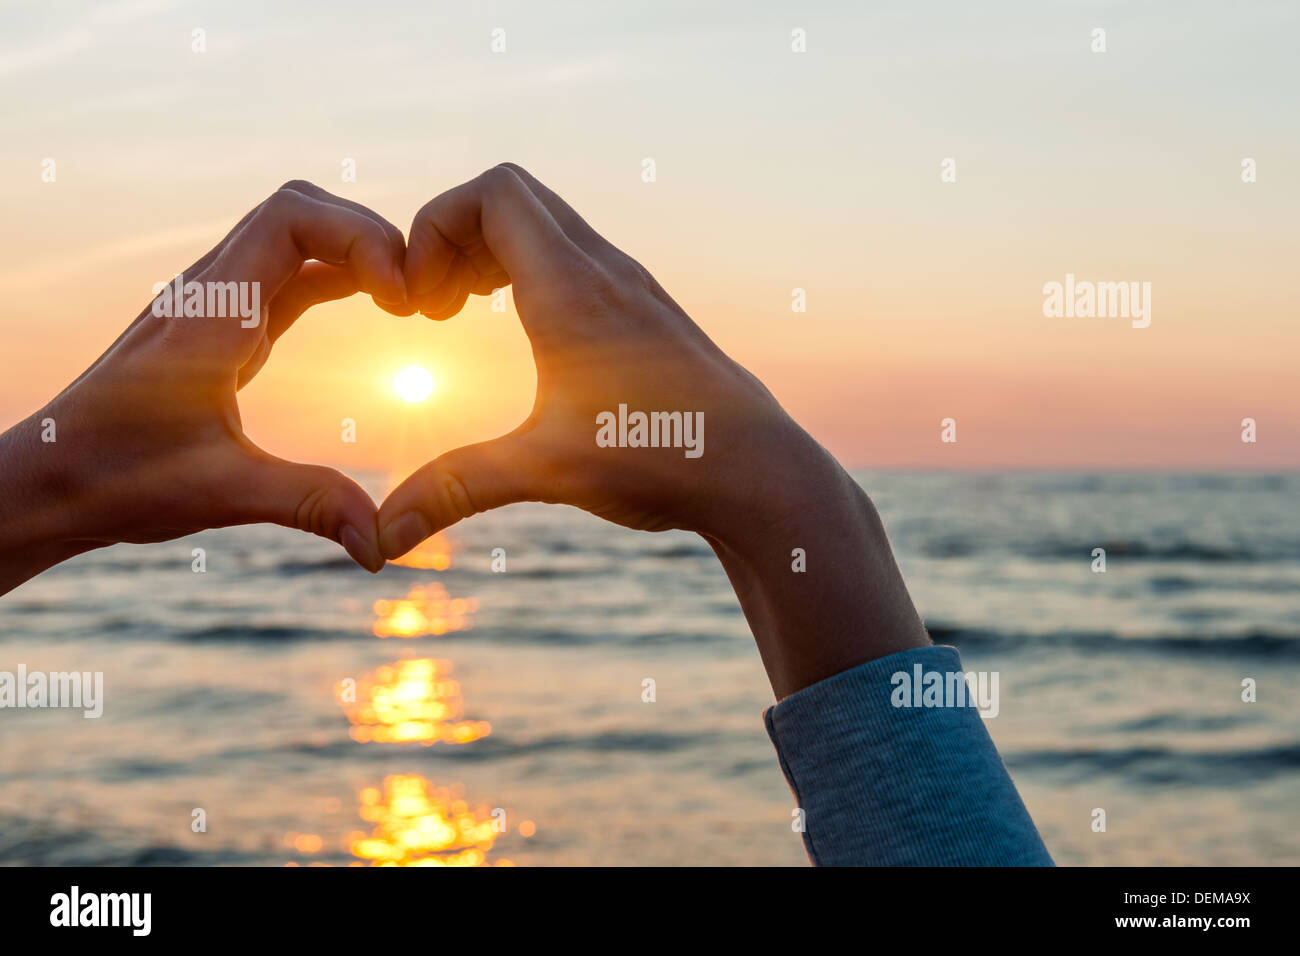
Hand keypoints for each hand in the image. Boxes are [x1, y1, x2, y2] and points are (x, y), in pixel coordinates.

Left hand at [0, 181, 408, 592]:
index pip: (291, 219)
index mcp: (209, 315)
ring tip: (406, 298)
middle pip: (298, 210)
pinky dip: (334, 274)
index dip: (360, 237)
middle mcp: (207, 293)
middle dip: (367, 235)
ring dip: (352, 250)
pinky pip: (286, 274)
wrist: (50, 480)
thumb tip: (383, 544)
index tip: (402, 295)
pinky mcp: (219, 327)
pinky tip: (371, 303)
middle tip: (416, 293)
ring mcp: (212, 304)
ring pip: (292, 235)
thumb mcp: (221, 492)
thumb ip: (309, 505)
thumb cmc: (116, 479)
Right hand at [380, 165, 928, 695]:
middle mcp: (605, 271)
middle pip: (515, 196)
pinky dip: (532, 271)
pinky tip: (525, 334)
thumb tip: (381, 537)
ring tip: (461, 312)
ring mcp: (633, 288)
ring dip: (493, 252)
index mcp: (572, 288)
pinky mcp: (649, 314)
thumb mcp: (545, 471)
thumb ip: (456, 490)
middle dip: (454, 234)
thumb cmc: (661, 458)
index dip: (434, 226)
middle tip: (432, 304)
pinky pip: (576, 257)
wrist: (760, 472)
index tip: (417, 300)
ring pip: (549, 226)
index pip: (492, 193)